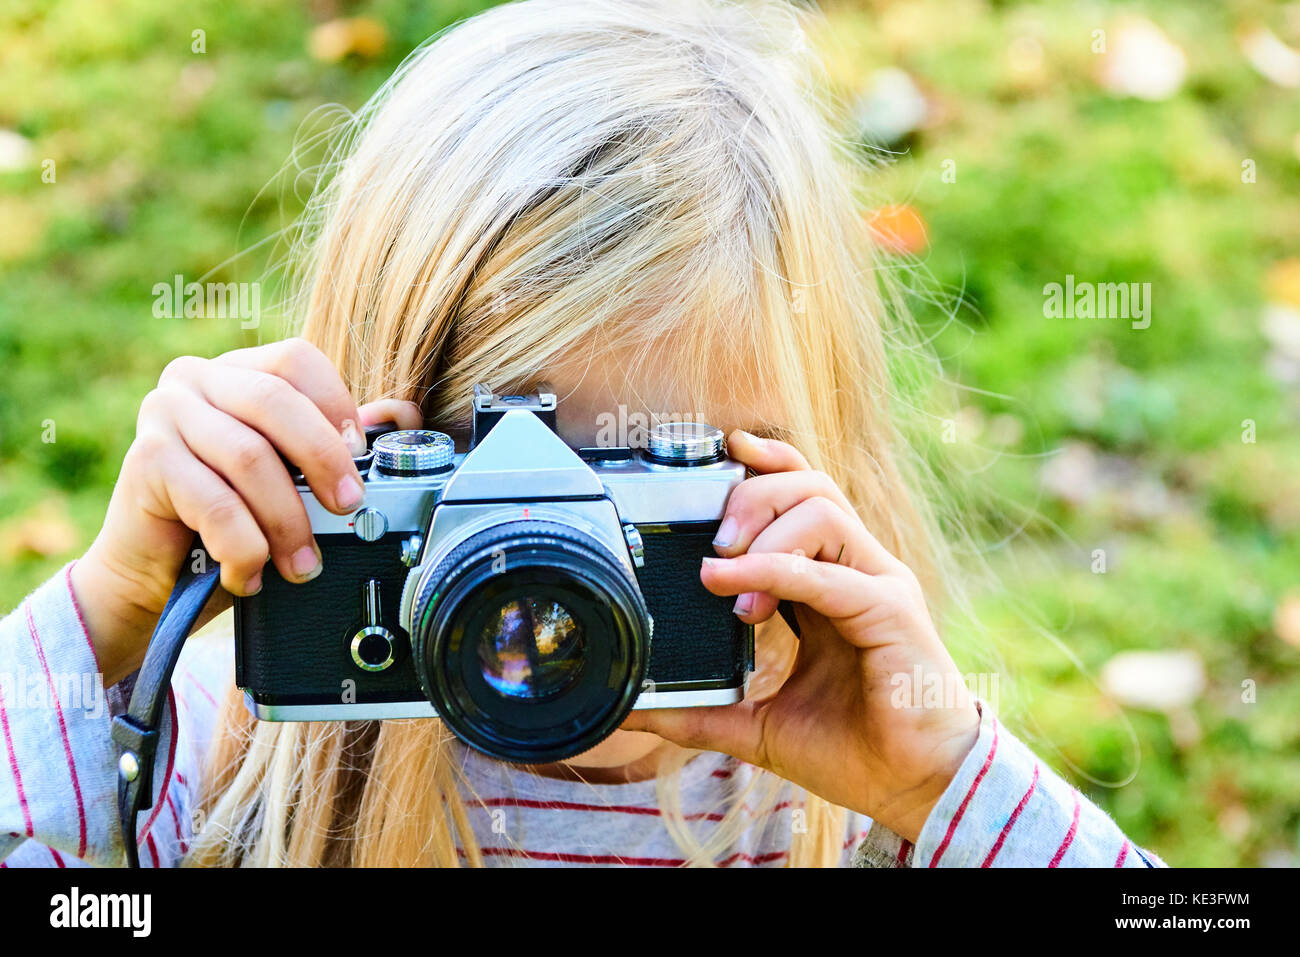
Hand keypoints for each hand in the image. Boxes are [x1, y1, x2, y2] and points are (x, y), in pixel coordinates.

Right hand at [70, 338, 422, 685]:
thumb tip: (402, 415)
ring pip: (250, 457)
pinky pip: (216, 504)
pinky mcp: (145, 462)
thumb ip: (336, 442)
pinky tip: (252, 574)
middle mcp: (194, 380)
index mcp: (236, 372)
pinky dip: (245, 547)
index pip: (296, 359)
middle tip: (349, 506)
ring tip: (303, 564)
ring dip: (287, 520)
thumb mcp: (291, 479)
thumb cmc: (228, 523)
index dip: (334, 404)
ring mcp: (163, 415)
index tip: (359, 454)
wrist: (155, 576)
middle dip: (323, 458)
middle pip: (275, 400)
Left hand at [621, 431, 980, 842]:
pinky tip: (735, 585)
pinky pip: (828, 573)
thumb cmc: (854, 750)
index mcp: (833, 583)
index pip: (804, 497)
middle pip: (810, 486)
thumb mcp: (759, 725)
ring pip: (823, 508)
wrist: (915, 789)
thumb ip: (701, 711)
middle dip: (751, 494)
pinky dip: (775, 569)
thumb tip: (635, 709)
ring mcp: (880, 585)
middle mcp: (859, 571)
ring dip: (763, 529)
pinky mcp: (892, 611)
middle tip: (711, 541)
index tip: (722, 452)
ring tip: (720, 570)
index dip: (767, 464)